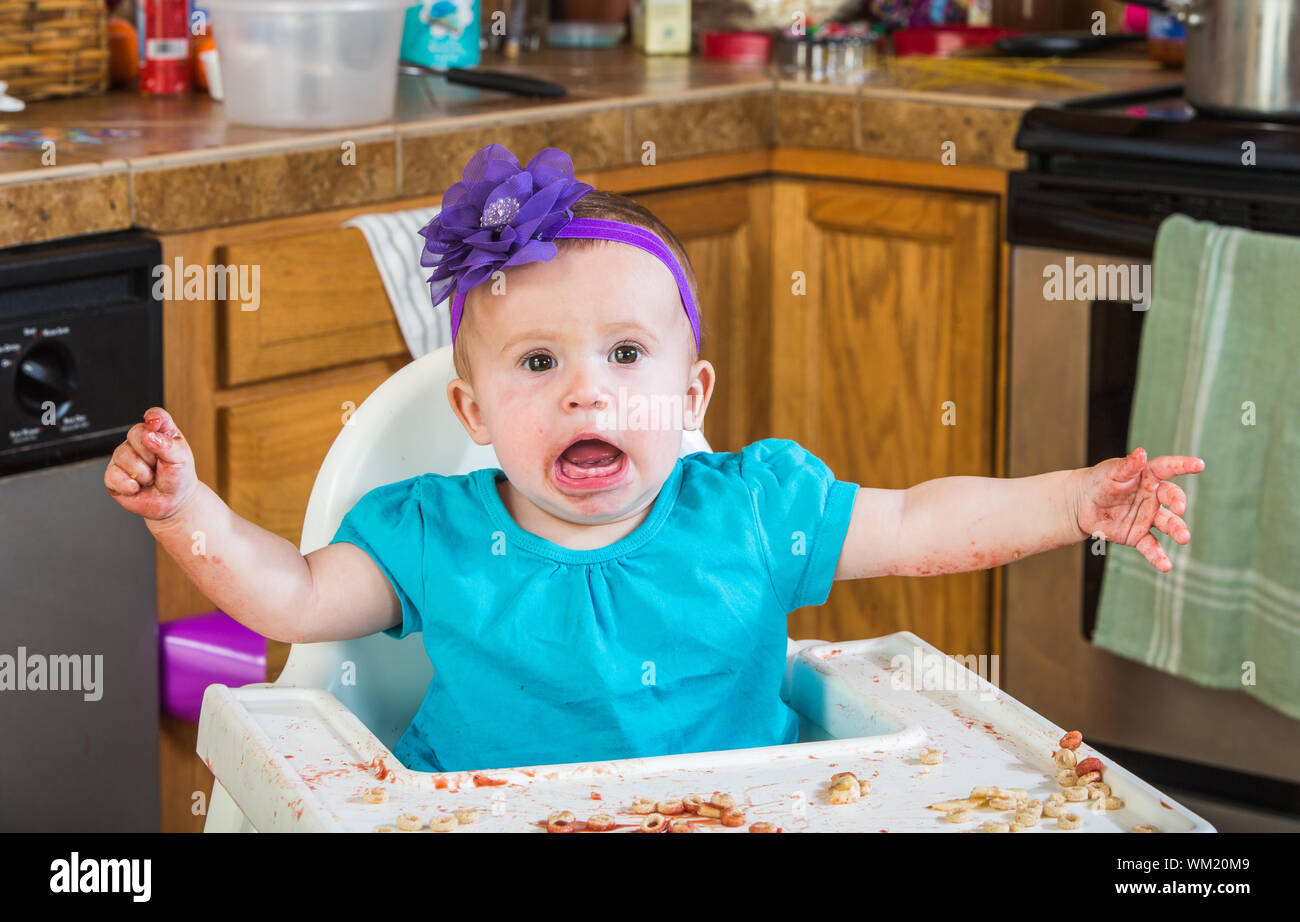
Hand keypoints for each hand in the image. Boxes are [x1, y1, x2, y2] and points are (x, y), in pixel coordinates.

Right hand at [104, 407, 198, 521]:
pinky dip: (128, 485)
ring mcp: (124, 456)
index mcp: (160, 432)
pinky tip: (137, 487)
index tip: (154, 423)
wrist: (173, 502)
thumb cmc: (178, 476)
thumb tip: (148, 435)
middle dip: (150, 455)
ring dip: (142, 473)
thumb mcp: (181, 459)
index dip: (153, 417)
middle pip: (135, 434)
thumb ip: (167, 445)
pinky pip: (113, 475)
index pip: (155, 416)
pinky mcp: (113, 475)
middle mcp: (139, 440)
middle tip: (159, 466)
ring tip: (150, 479)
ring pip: (123, 455)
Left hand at [1073, 447, 1204, 571]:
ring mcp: (1148, 517)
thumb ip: (1127, 466)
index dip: (1183, 465)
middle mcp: (1153, 497)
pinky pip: (1151, 546)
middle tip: (1180, 508)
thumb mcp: (1110, 472)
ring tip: (1184, 538)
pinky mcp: (1138, 535)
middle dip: (1178, 501)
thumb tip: (1142, 453)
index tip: (1199, 465)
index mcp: (1148, 477)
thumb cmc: (1100, 482)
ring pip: (1167, 523)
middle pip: (1171, 497)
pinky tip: (1166, 566)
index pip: (1167, 468)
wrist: (1081, 505)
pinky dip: (1158, 556)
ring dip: (1177, 530)